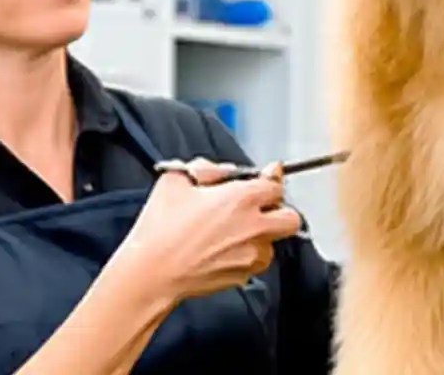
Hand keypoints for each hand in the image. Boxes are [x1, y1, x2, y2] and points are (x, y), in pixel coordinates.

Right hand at [121, 158, 300, 302]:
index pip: (275, 184)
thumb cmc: (161, 228)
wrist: (151, 273)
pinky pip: (257, 261)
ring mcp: (251, 254)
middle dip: (279, 211)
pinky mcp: (244, 275)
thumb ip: (207, 169)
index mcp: (241, 198)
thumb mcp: (176, 180)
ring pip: (273, 242)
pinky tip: (224, 250)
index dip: (269, 180)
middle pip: (291, 218)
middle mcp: (254, 226)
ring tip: (233, 233)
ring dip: (262, 235)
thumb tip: (225, 171)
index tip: (263, 180)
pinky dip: (248, 254)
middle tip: (258, 209)